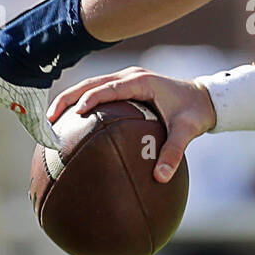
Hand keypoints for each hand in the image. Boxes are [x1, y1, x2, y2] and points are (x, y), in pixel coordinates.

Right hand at [48, 67, 215, 181]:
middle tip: (49, 118)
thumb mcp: (187, 131)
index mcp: (141, 82)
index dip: (91, 98)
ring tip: (51, 121)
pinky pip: (99, 93)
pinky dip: (82, 104)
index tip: (76, 113)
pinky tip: (71, 124)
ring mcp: (127, 80)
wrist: (205, 98)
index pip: (109, 87)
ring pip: (91, 85)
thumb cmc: (195, 112)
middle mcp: (131, 77)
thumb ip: (174, 152)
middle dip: (68, 98)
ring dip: (70, 100)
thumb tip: (161, 178)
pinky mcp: (126, 87)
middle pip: (91, 83)